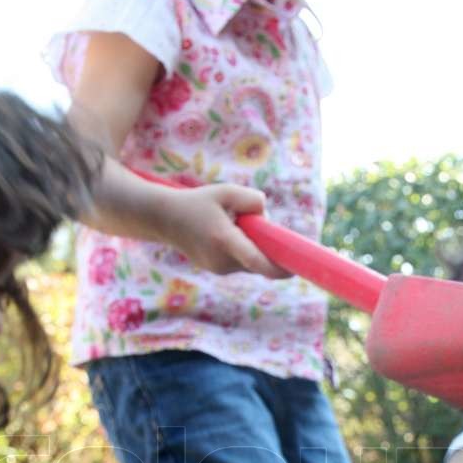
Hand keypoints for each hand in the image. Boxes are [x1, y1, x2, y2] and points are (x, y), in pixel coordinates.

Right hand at [157, 184, 288, 279]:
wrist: (166, 220)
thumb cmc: (198, 203)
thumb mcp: (226, 192)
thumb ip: (251, 200)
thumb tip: (268, 218)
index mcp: (224, 240)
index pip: (256, 260)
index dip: (278, 267)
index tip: (295, 269)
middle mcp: (222, 260)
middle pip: (259, 261)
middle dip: (267, 247)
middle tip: (258, 225)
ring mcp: (219, 269)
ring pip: (251, 262)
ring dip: (254, 247)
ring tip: (232, 225)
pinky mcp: (218, 271)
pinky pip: (242, 263)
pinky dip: (244, 250)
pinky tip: (227, 234)